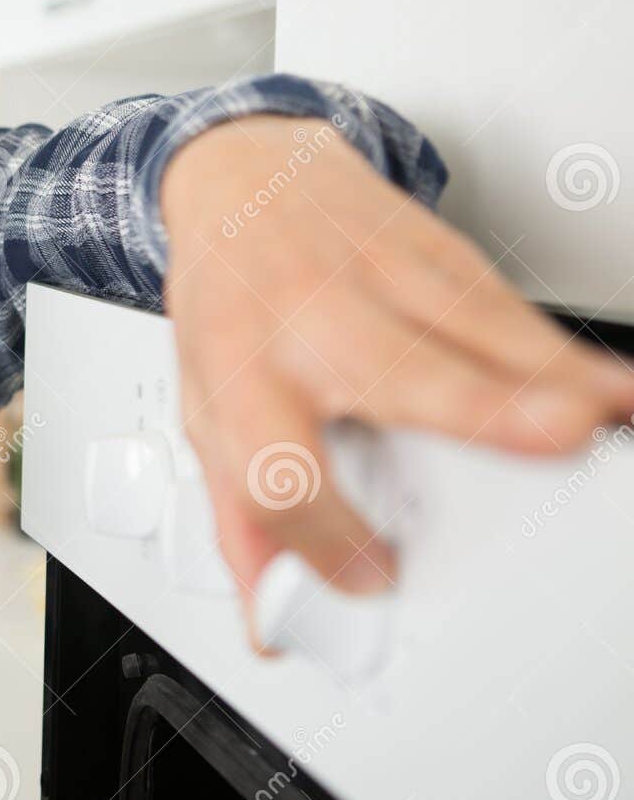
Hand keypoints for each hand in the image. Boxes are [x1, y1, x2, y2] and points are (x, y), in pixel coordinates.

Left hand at [160, 114, 633, 633]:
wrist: (237, 179)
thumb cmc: (228, 304)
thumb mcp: (206, 408)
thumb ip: (240, 518)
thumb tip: (270, 621)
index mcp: (241, 378)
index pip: (277, 470)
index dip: (324, 534)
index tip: (376, 575)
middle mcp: (302, 323)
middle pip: (386, 368)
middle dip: (475, 405)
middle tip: (550, 439)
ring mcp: (368, 277)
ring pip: (468, 325)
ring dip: (548, 373)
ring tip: (602, 415)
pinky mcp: (426, 248)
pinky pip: (501, 301)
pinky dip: (560, 344)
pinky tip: (607, 382)